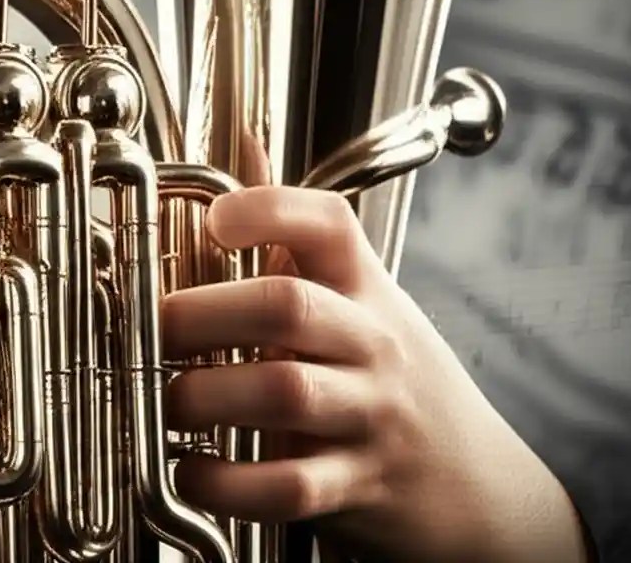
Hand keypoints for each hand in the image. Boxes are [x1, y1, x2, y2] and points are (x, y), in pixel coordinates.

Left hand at [163, 187, 590, 562]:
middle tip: (153, 329)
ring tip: (165, 402)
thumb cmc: (396, 380)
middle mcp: (372, 344)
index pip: (327, 223)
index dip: (266, 210)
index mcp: (366, 289)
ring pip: (284, 393)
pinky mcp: (354, 488)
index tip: (212, 219)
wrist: (477, 487)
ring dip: (203, 396)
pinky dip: (223, 483)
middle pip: (287, 306)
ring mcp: (369, 417)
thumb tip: (243, 142)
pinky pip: (285, 486)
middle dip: (202, 314)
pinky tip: (188, 469)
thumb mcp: (361, 300)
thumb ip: (296, 233)